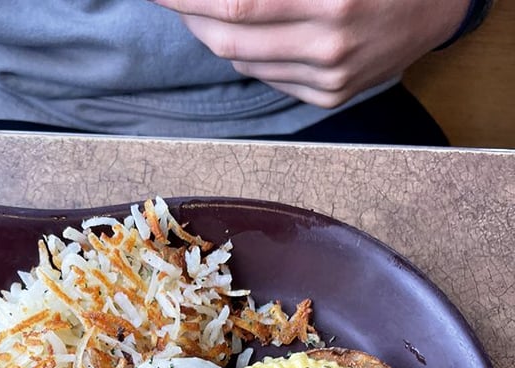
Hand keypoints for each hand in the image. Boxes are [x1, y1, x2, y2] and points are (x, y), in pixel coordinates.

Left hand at [151, 0, 470, 107]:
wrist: (440, 3)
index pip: (236, 1)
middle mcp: (328, 43)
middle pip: (228, 37)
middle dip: (187, 13)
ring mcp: (329, 77)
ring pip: (241, 60)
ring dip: (211, 33)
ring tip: (201, 8)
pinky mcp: (330, 96)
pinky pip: (266, 77)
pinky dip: (245, 53)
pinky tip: (244, 33)